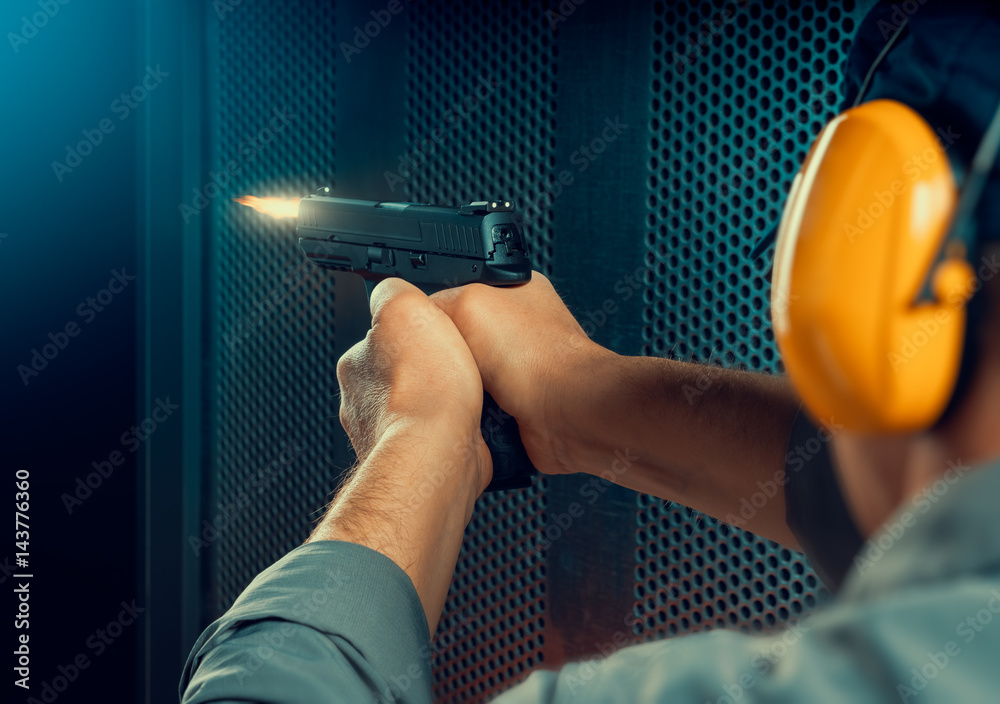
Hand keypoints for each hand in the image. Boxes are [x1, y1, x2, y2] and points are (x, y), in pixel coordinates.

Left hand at [336, 278, 491, 493]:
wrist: (439, 451)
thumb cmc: (424, 389)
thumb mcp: (404, 305)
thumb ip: (393, 290)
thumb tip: (394, 289)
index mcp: (355, 364)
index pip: (382, 336)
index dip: (414, 331)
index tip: (435, 333)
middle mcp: (364, 402)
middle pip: (402, 372)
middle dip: (427, 369)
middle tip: (456, 364)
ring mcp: (388, 435)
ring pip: (420, 406)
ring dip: (441, 400)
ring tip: (466, 395)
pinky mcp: (417, 461)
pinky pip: (440, 436)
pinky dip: (455, 429)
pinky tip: (469, 423)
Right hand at [431, 271, 614, 475]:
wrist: (568, 415)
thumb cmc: (538, 357)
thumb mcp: (467, 303)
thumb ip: (431, 302)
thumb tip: (408, 316)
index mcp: (512, 292)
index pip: (453, 293)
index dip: (431, 311)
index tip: (415, 327)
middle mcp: (516, 331)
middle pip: (453, 340)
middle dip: (442, 355)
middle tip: (435, 361)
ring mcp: (516, 371)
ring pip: (459, 379)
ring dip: (454, 388)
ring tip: (454, 388)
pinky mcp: (514, 408)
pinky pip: (472, 410)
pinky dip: (467, 414)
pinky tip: (469, 412)